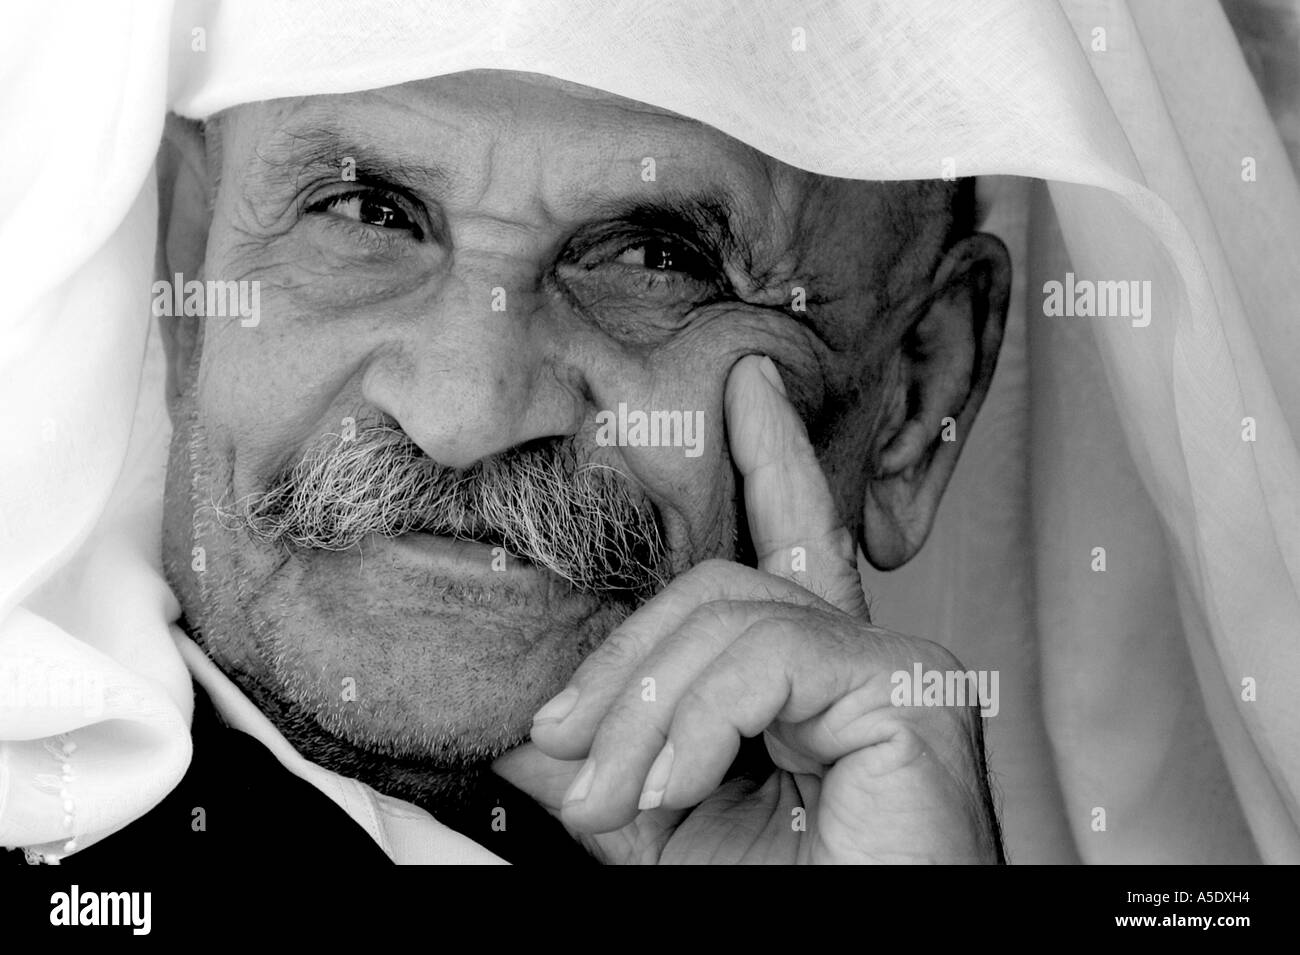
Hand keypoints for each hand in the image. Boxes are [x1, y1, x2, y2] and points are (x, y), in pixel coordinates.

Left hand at [492, 355, 1001, 863]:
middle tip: (558, 742)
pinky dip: (697, 723)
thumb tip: (518, 731)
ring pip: (730, 618)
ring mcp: (893, 663)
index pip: (790, 547)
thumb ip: (608, 759)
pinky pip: (766, 658)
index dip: (772, 457)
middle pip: (720, 587)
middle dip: (624, 661)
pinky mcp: (908, 686)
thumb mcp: (666, 824)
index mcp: (818, 678)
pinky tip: (677, 786)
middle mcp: (864, 654)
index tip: (746, 388)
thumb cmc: (786, 902)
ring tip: (613, 803)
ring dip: (645, 713)